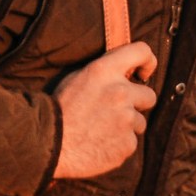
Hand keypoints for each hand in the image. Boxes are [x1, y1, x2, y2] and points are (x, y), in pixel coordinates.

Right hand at [51, 41, 156, 178]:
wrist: (46, 144)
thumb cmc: (58, 110)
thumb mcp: (76, 78)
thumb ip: (104, 74)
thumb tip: (125, 72)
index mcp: (105, 71)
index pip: (141, 51)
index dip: (148, 61)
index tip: (144, 73)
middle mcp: (120, 92)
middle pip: (149, 95)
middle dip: (137, 103)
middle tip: (116, 111)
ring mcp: (126, 119)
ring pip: (140, 122)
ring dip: (126, 126)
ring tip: (101, 130)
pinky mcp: (127, 143)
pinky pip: (130, 142)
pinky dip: (119, 145)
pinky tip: (100, 144)